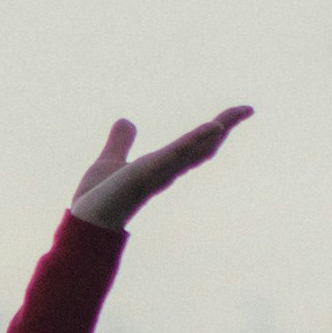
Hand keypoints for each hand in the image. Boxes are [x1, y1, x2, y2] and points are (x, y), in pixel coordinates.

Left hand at [68, 105, 251, 229]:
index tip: (231, 117)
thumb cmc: (95, 200)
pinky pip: (177, 154)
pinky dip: (196, 139)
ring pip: (195, 148)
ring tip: (238, 113)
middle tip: (247, 109)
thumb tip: (126, 121)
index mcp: (159, 168)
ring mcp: (159, 173)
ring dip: (216, 130)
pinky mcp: (148, 174)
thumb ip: (121, 142)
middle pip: (202, 146)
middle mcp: (165, 171)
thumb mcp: (110, 160)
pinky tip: (213, 127)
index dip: (211, 131)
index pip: (192, 146)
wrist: (84, 223)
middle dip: (225, 127)